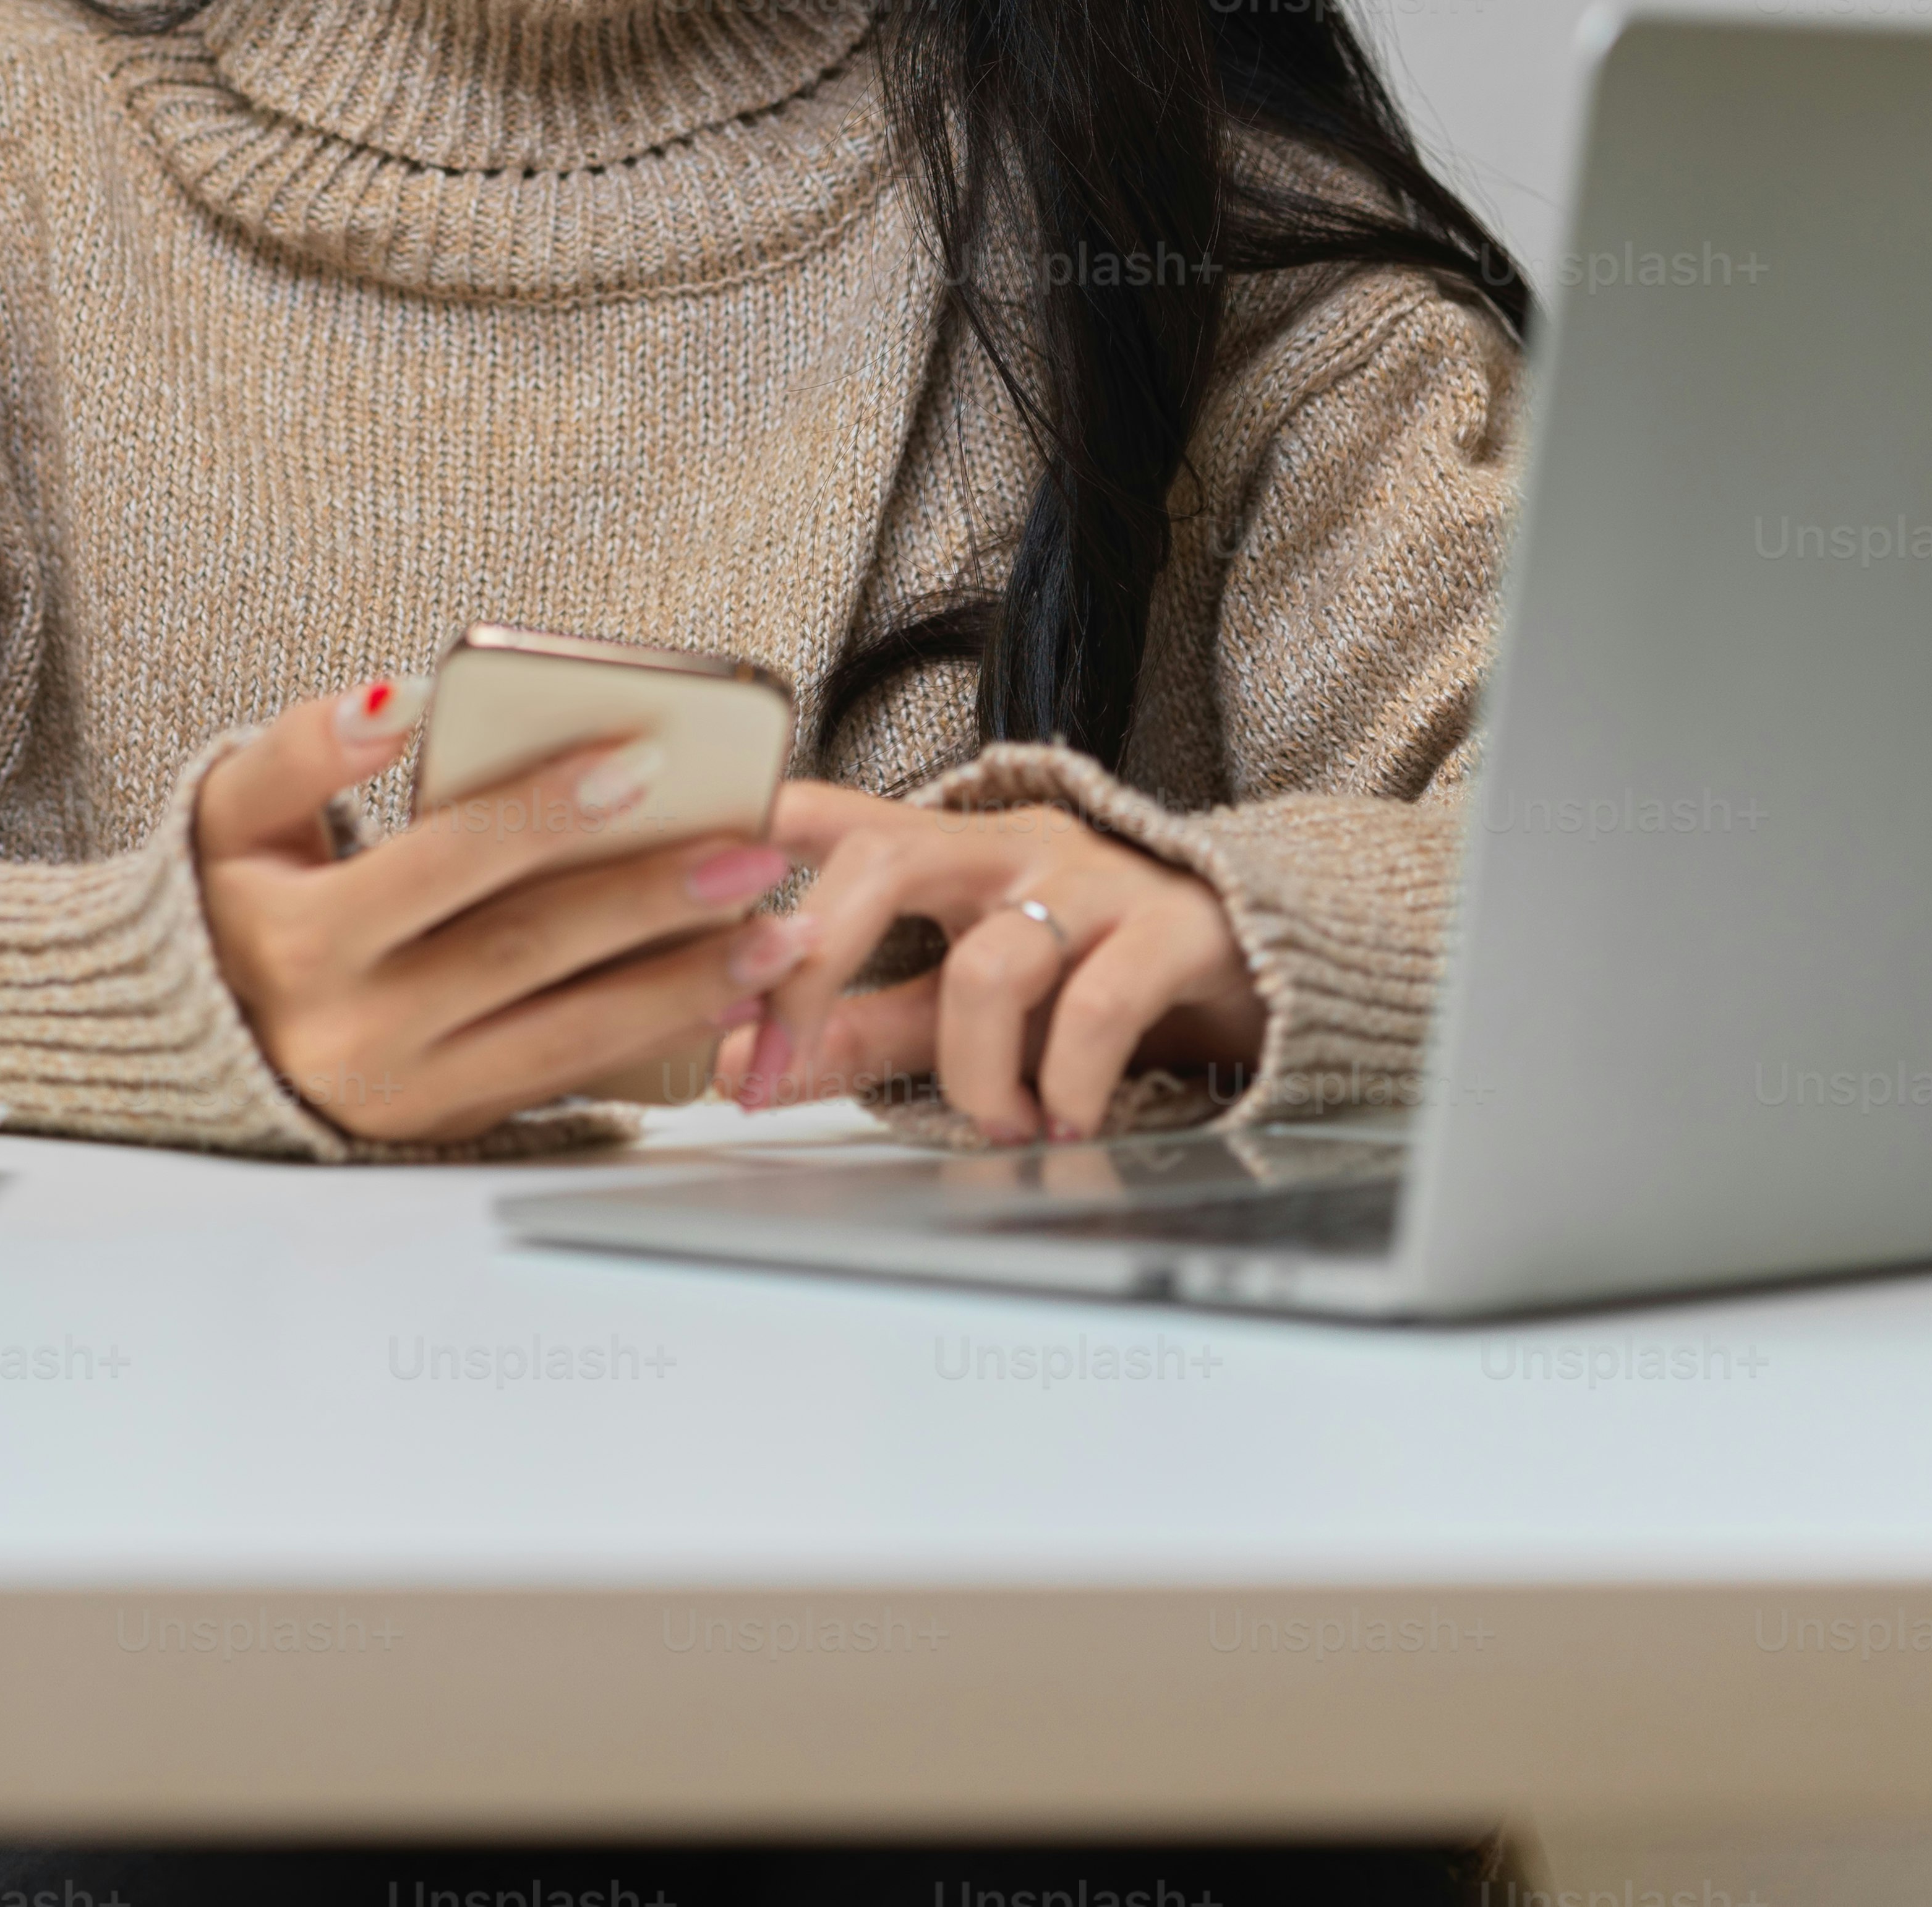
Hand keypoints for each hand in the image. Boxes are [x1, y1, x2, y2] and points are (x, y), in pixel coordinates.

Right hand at [194, 676, 808, 1144]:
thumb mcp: (229, 811)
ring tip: (776, 934)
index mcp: (303, 944)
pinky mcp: (451, 1125)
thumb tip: (399, 702)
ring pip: (566, 1038)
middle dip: (646, 900)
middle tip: (751, 850)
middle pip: (523, 955)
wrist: (194, 1032)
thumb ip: (302, 750)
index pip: (442, 867)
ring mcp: (410, 1095)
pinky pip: (569, 1079)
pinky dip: (655, 1038)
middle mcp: (356, 1036)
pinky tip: (728, 995)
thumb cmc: (231, 896)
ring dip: (681, 985)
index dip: (538, 812)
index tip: (640, 758)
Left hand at [722, 783, 1261, 1143]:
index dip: (745, 828)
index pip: (823, 808)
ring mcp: (1087, 880)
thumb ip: (853, 1025)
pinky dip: (1067, 1081)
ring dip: (970, 1071)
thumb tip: (731, 1059)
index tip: (674, 887)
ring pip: (987, 963)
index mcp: (940, 845)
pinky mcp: (1170, 928)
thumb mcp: (957, 996)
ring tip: (996, 1124)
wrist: (1257, 956)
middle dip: (811, 969)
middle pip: (877, 858)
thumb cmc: (1084, 970)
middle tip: (771, 1068)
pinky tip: (1065, 1118)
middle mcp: (1003, 843)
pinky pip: (1095, 1004)